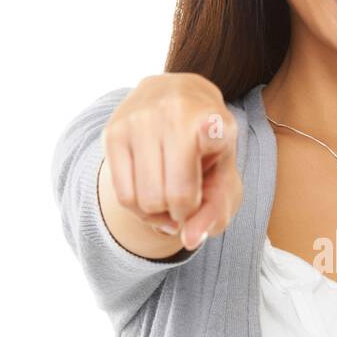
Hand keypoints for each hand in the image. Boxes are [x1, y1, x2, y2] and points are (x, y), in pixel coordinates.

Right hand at [101, 73, 242, 250]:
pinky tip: (151, 197)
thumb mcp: (224, 175)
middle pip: (175, 195)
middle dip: (184, 211)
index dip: (211, 135)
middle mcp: (174, 112)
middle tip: (189, 198)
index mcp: (213, 119)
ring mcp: (139, 119)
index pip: (211, 131)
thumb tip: (189, 240)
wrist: (175, 96)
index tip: (209, 128)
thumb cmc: (206, 146)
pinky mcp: (112, 131)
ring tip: (170, 198)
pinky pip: (124, 196)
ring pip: (145, 200)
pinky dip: (140, 210)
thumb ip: (215, 211)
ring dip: (160, 213)